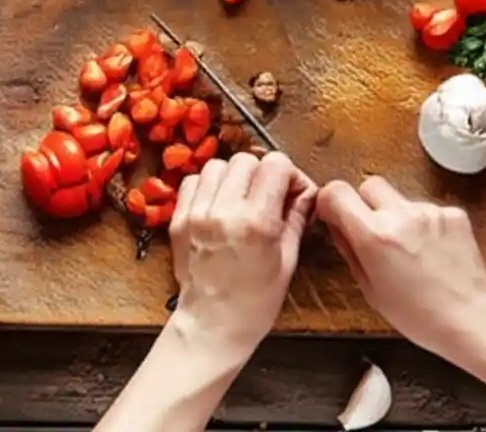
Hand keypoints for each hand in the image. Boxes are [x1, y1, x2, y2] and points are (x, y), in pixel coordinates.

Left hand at [168, 152, 316, 354]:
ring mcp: (197, 214)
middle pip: (247, 160)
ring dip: (234, 177)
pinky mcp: (179, 219)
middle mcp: (224, 211)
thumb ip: (296, 218)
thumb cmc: (254, 302)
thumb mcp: (287, 260)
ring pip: (218, 165)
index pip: (276, 164)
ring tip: (242, 200)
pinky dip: (208, 186)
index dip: (290, 174)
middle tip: (268, 197)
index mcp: (256, 222)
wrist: (212, 326)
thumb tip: (307, 193)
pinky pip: (194, 181)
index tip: (292, 192)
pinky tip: (219, 205)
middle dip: (263, 173)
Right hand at [318, 177, 485, 359]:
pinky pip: (427, 209)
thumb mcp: (369, 288)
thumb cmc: (418, 315)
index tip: (335, 213)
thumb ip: (349, 249)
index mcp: (374, 236)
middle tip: (373, 232)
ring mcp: (430, 212)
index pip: (337, 191)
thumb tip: (336, 224)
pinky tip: (431, 252)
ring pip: (400, 199)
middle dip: (366, 204)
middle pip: (370, 185)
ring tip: (410, 252)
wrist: (468, 319)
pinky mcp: (453, 213)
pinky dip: (424, 225)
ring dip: (398, 216)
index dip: (331, 202)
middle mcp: (401, 216)